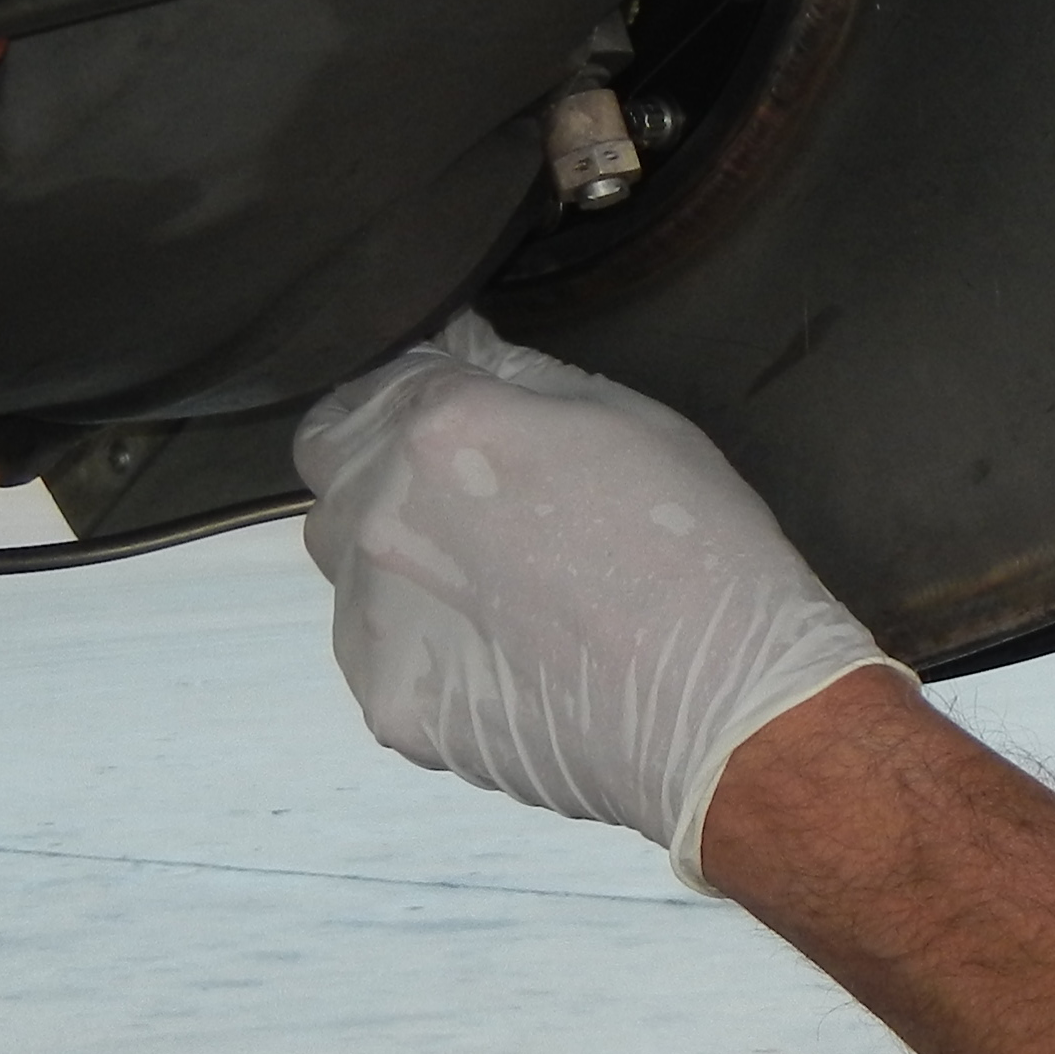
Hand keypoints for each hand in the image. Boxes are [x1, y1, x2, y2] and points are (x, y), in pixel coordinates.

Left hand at [295, 311, 894, 887]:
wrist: (725, 707)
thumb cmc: (701, 551)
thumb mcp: (633, 419)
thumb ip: (523, 377)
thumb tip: (462, 347)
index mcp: (442, 428)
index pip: (377, 378)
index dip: (417, 389)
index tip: (454, 412)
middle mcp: (381, 516)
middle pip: (328, 461)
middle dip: (380, 458)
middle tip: (466, 494)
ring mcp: (375, 618)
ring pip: (343, 561)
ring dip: (394, 552)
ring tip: (493, 584)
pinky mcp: (391, 703)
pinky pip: (375, 651)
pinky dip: (420, 642)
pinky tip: (499, 652)